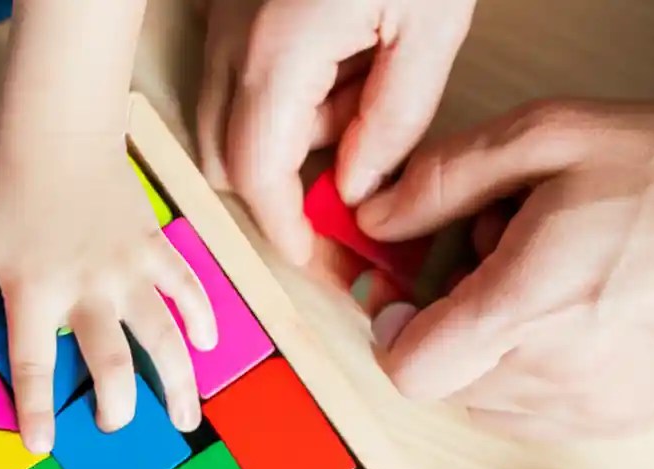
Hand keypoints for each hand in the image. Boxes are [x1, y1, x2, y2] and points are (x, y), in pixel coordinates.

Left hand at [0, 130, 216, 453]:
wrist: (56, 125)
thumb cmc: (5, 178)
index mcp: (34, 293)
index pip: (35, 367)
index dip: (36, 412)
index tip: (40, 446)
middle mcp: (86, 290)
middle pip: (110, 364)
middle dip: (116, 407)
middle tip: (115, 427)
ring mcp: (127, 269)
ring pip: (162, 336)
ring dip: (178, 381)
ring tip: (187, 417)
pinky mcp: (153, 245)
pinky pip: (186, 285)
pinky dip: (200, 315)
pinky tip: (209, 343)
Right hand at [197, 0, 474, 266]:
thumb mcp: (432, 20)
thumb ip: (396, 113)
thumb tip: (356, 189)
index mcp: (278, 52)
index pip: (257, 173)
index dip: (281, 226)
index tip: (313, 258)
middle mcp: (230, 41)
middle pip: (224, 157)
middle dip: (278, 189)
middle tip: (341, 206)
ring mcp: (221, 19)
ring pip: (230, 118)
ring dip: (286, 135)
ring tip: (363, 94)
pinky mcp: (226, 3)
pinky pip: (236, 75)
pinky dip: (279, 95)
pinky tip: (340, 61)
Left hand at [358, 100, 653, 437]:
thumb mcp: (547, 138)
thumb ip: (444, 180)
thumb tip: (377, 217)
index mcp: (526, 309)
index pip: (409, 368)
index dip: (391, 330)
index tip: (402, 293)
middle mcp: (555, 375)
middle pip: (442, 383)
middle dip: (442, 325)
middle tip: (486, 261)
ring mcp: (592, 407)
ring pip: (483, 403)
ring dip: (483, 350)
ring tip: (535, 282)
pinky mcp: (621, 419)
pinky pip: (532, 416)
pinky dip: (524, 374)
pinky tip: (563, 314)